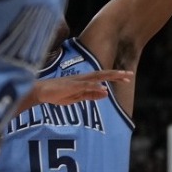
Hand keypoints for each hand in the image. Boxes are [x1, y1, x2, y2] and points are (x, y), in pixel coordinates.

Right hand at [14, 70, 132, 112]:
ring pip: (97, 77)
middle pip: (103, 74)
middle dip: (117, 74)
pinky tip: (104, 89)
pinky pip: (86, 86)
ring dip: (110, 76)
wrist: (41, 92)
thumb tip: (106, 93)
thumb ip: (91, 95)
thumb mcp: (78, 97)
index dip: (115, 77)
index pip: (103, 77)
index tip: (127, 78)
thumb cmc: (58, 94)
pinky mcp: (72, 86)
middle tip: (130, 74)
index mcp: (85, 81)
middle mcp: (83, 78)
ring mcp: (78, 81)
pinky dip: (95, 87)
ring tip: (122, 76)